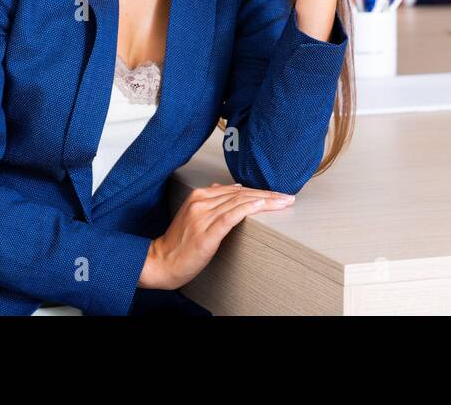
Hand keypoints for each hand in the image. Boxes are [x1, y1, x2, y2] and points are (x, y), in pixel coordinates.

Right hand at [139, 182, 294, 289]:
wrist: (162, 261)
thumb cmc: (179, 243)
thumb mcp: (194, 215)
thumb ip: (211, 201)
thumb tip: (230, 188)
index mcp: (199, 196)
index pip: (236, 190)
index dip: (259, 190)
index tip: (277, 193)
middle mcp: (201, 202)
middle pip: (241, 194)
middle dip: (267, 194)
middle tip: (287, 196)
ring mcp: (203, 216)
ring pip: (240, 203)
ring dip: (265, 201)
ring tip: (283, 201)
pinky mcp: (206, 233)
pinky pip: (231, 217)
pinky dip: (248, 209)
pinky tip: (262, 205)